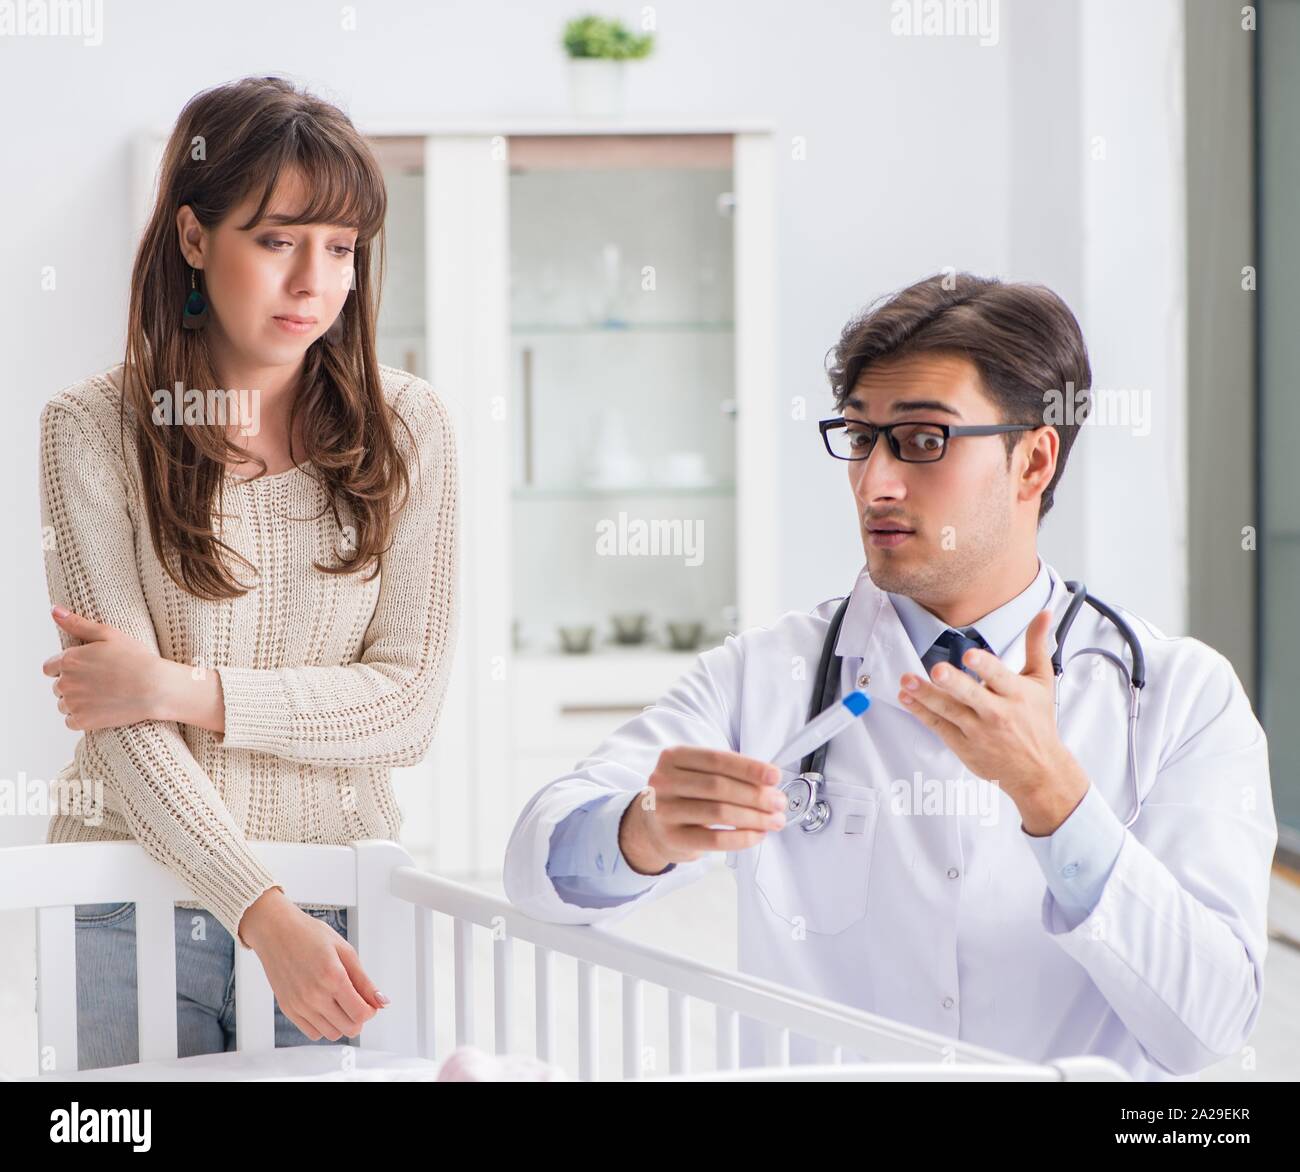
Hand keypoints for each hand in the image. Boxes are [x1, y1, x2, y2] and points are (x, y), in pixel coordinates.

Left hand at [43, 606, 167, 730]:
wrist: (156, 688)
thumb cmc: (136, 658)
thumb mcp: (108, 634)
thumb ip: (77, 623)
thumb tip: (54, 610)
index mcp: (68, 660)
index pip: (50, 668)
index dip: (68, 668)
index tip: (88, 670)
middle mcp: (65, 682)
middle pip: (58, 687)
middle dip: (74, 685)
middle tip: (101, 683)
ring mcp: (73, 703)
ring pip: (64, 704)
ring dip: (77, 702)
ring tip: (103, 696)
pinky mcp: (81, 721)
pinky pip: (71, 721)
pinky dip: (83, 718)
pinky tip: (101, 709)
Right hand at [238, 888, 386, 1040]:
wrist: (276, 932)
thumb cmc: (310, 935)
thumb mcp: (345, 951)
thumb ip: (364, 981)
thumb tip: (382, 1002)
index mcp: (333, 978)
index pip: (361, 1014)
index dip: (371, 1010)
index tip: (369, 1000)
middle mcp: (315, 996)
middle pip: (349, 1028)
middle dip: (359, 1017)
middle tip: (356, 1000)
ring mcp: (300, 1005)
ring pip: (332, 1034)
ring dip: (342, 1022)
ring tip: (340, 1001)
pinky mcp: (288, 1010)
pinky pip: (313, 1033)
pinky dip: (324, 1025)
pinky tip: (325, 1007)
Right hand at [620, 746, 786, 874]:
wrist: (653, 826)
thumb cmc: (685, 795)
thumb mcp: (698, 774)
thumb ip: (729, 773)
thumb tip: (770, 784)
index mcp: (674, 757)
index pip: (717, 759)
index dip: (748, 767)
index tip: (774, 776)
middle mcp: (664, 781)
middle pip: (719, 786)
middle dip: (756, 795)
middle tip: (779, 803)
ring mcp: (664, 811)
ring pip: (719, 813)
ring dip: (754, 817)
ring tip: (774, 820)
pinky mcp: (671, 838)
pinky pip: (714, 840)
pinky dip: (742, 838)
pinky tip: (757, 835)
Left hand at [897, 610, 1088, 832]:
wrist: (1038, 770)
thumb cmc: (1038, 722)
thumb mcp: (1042, 681)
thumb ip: (1037, 645)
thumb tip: (1044, 614)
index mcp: (1017, 694)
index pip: (1000, 677)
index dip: (985, 666)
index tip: (971, 654)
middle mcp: (997, 713)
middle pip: (971, 695)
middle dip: (954, 683)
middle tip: (937, 671)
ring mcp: (977, 731)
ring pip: (949, 711)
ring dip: (925, 696)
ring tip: (907, 681)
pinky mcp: (963, 745)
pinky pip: (938, 727)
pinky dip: (921, 713)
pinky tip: (906, 698)